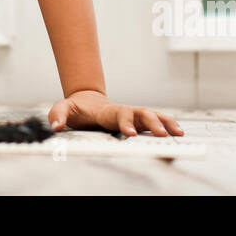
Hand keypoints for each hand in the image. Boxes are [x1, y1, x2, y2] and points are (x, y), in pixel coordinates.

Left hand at [48, 90, 184, 136]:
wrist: (85, 101)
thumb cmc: (75, 108)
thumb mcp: (62, 108)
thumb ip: (58, 114)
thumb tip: (56, 126)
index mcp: (106, 111)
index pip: (119, 115)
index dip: (126, 122)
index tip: (131, 133)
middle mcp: (123, 111)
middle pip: (141, 112)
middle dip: (151, 123)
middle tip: (161, 135)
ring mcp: (132, 115)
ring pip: (152, 115)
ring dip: (165, 122)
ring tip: (179, 133)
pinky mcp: (137, 120)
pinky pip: (155, 121)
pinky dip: (167, 124)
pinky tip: (178, 132)